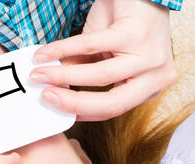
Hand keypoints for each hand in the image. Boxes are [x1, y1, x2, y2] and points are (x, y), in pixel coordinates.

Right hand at [29, 0, 176, 121]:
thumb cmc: (124, 22)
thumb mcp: (105, 55)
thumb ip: (85, 73)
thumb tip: (55, 90)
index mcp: (151, 86)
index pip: (113, 109)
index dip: (80, 111)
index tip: (54, 108)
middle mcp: (156, 75)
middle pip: (112, 104)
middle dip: (73, 104)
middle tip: (45, 97)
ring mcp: (150, 55)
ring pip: (100, 76)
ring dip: (62, 76)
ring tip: (38, 74)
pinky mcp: (135, 33)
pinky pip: (92, 47)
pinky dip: (63, 51)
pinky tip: (45, 54)